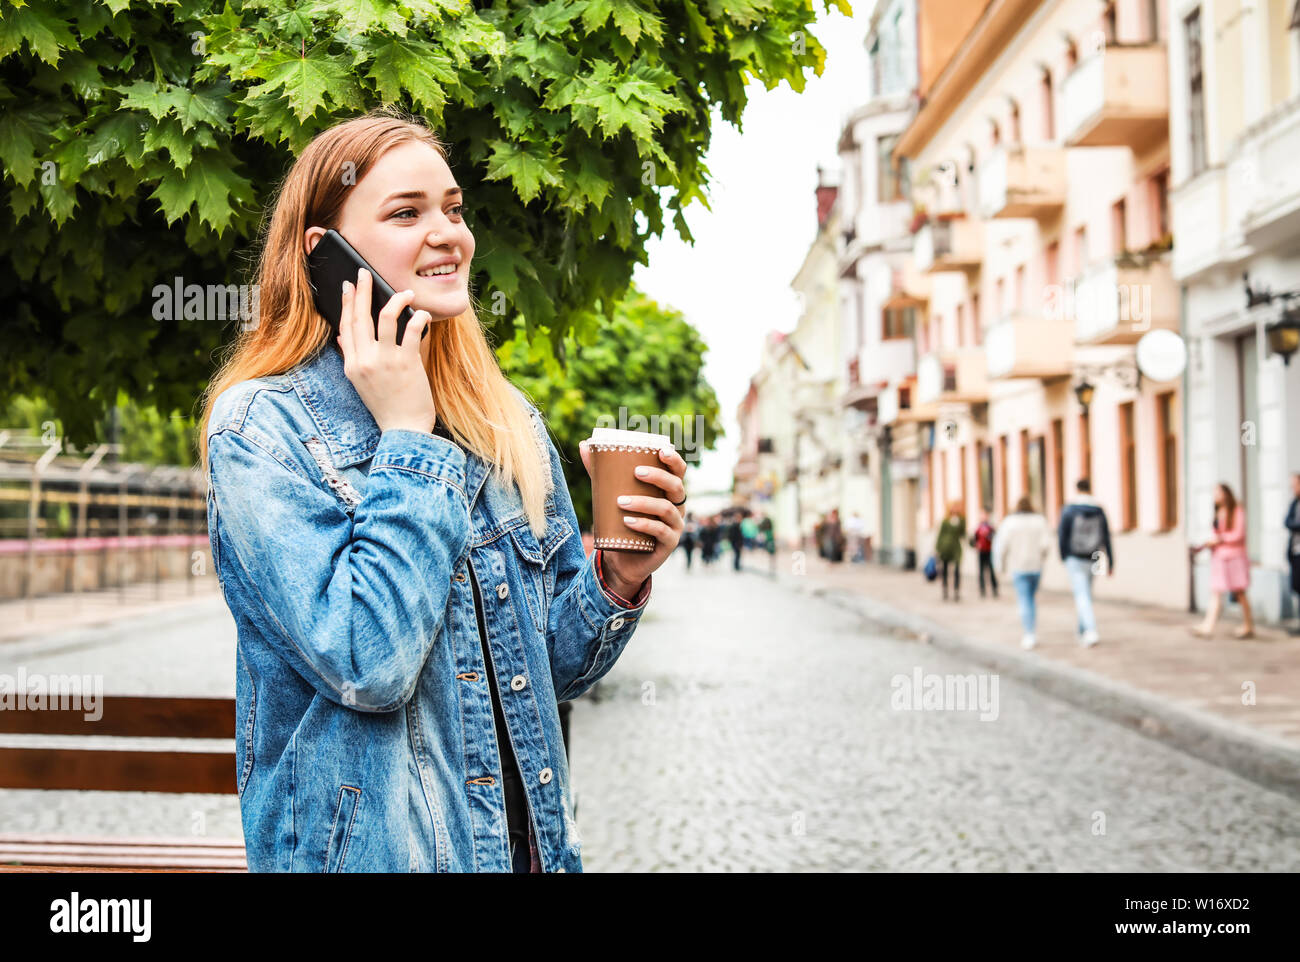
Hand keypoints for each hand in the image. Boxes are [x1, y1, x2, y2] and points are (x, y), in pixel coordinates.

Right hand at [337, 267, 434, 432]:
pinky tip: (424, 314)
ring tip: (406, 293)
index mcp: (352, 364)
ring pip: (385, 317)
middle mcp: (365, 360)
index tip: (348, 286)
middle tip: (365, 273)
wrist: (404, 429)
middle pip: (360, 316)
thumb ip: (352, 358)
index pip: (346, 326)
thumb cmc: (386, 405)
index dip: (346, 303)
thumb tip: (341, 337)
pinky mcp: (406, 362)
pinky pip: (411, 329)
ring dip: (396, 299)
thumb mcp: (361, 383)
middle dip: (362, 290)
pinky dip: (418, 317)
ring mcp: (385, 360)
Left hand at [578, 440, 687, 598]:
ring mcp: (675, 525)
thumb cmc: (622, 520)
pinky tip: (628, 521)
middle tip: (636, 472)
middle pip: (676, 486)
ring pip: (666, 509)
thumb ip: (601, 471)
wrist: (623, 559)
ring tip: (621, 501)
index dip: (674, 460)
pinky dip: (644, 525)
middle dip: (658, 477)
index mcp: (668, 491)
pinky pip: (660, 531)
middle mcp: (676, 506)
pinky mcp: (669, 543)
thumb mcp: (612, 494)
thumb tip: (584, 444)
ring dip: (644, 503)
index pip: (679, 471)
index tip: (661, 450)